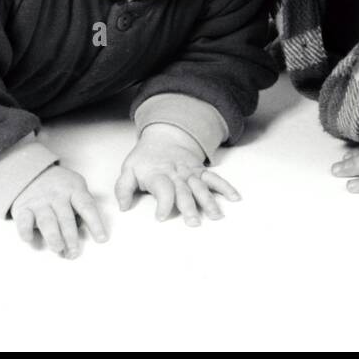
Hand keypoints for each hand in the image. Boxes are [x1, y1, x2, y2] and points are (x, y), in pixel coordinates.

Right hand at [10, 165, 106, 257]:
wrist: (34, 173)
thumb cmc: (61, 188)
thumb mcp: (76, 189)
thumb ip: (80, 210)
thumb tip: (81, 236)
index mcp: (74, 189)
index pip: (86, 207)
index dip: (95, 224)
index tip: (102, 239)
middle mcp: (57, 195)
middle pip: (66, 218)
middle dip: (71, 237)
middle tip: (74, 253)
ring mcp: (39, 201)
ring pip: (47, 221)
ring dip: (53, 236)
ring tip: (58, 248)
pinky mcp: (23, 208)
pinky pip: (24, 221)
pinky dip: (26, 231)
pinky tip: (30, 239)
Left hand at [115, 123, 239, 225]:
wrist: (164, 136)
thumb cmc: (145, 158)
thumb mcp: (128, 170)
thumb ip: (123, 188)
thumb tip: (123, 207)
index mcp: (158, 175)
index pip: (162, 189)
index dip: (162, 203)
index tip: (161, 218)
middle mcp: (176, 175)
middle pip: (184, 191)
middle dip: (189, 207)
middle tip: (193, 222)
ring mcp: (191, 173)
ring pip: (201, 187)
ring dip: (209, 201)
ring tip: (216, 216)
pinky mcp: (201, 172)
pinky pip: (215, 179)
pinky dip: (226, 187)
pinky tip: (235, 198)